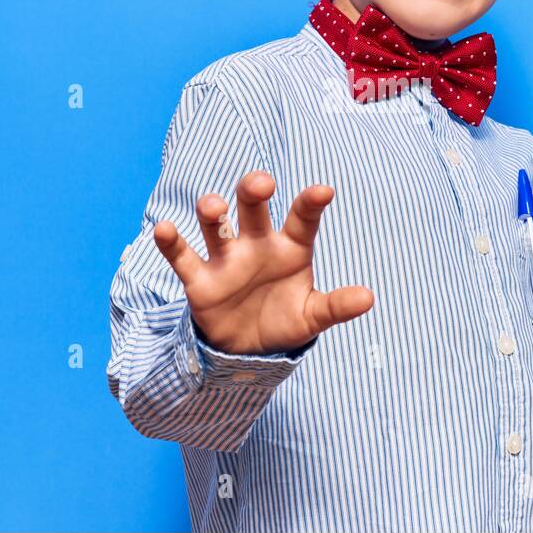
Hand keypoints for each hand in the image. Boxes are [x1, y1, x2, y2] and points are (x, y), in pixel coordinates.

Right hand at [152, 170, 373, 354]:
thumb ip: (336, 306)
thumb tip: (368, 298)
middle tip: (261, 184)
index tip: (323, 191)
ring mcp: (226, 258)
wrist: (248, 348)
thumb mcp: (313, 316)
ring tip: (212, 207)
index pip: (302, 219)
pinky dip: (171, 242)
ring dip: (212, 212)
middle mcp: (256, 244)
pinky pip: (182, 256)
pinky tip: (164, 229)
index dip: (310, 203)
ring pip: (216, 225)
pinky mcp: (199, 279)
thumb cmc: (284, 318)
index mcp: (290, 247)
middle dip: (253, 191)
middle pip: (252, 208)